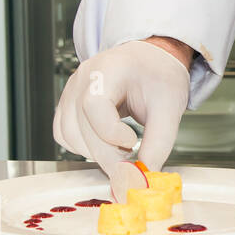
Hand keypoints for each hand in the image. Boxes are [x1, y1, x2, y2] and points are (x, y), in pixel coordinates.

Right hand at [53, 38, 191, 173]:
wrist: (152, 61)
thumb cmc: (160, 75)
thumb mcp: (170, 106)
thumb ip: (159, 142)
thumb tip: (146, 173)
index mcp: (109, 69)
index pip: (94, 104)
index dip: (110, 132)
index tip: (132, 142)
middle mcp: (84, 78)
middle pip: (79, 125)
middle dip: (106, 153)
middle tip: (131, 164)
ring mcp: (71, 91)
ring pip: (68, 135)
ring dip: (94, 152)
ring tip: (123, 150)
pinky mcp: (68, 105)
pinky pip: (64, 134)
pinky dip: (82, 148)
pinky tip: (107, 145)